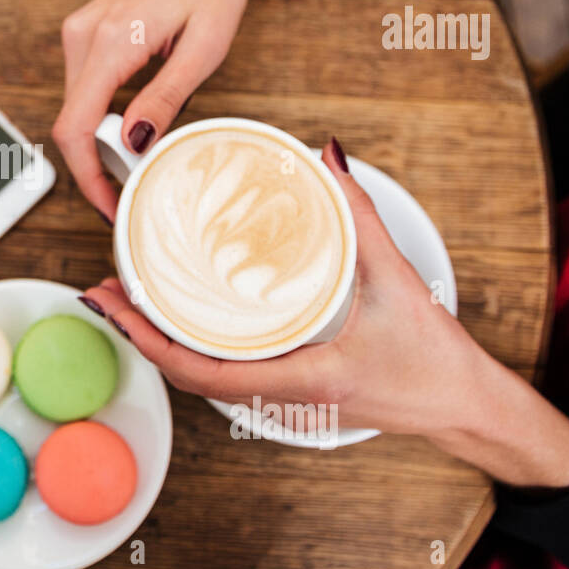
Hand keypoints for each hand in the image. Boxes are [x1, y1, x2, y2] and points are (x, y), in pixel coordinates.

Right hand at [52, 0, 331, 220]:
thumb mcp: (202, 51)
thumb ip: (163, 100)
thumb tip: (132, 146)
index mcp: (110, 41)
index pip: (75, 126)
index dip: (87, 177)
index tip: (110, 205)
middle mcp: (83, 35)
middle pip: (71, 122)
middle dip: (97, 164)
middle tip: (136, 185)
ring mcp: (79, 31)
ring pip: (75, 107)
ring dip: (100, 140)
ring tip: (141, 153)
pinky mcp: (85, 32)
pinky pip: (83, 88)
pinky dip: (102, 115)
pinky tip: (131, 122)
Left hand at [82, 141, 568, 488]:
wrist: (465, 408)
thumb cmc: (435, 362)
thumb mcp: (398, 282)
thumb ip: (360, 217)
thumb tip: (327, 159)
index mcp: (299, 378)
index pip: (202, 372)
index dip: (150, 339)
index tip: (114, 305)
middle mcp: (279, 393)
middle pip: (187, 373)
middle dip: (139, 334)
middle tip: (103, 290)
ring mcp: (280, 394)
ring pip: (202, 375)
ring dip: (159, 339)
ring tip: (127, 299)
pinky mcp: (288, 385)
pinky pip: (225, 371)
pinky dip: (191, 345)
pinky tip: (177, 316)